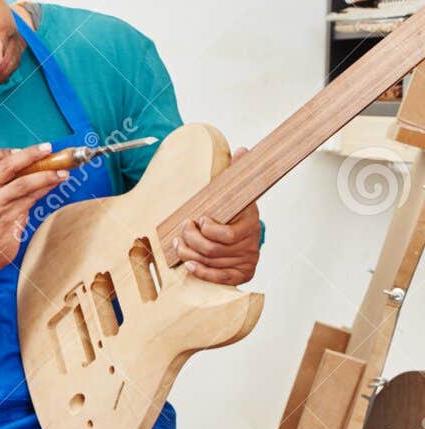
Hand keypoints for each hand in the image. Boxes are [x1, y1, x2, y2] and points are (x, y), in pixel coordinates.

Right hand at [0, 143, 67, 274]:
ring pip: (24, 182)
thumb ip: (4, 181)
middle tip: (48, 148)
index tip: (20, 151)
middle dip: (30, 154)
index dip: (3, 150)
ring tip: (63, 171)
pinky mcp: (9, 217)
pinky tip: (56, 183)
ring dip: (46, 174)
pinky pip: (32, 198)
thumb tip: (34, 163)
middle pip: (8, 165)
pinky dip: (46, 188)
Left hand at [170, 147, 260, 285]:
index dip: (207, 229)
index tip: (198, 218)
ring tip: (178, 244)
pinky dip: (201, 271)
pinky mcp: (241, 274)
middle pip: (212, 249)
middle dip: (191, 239)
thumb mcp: (236, 191)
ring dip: (189, 253)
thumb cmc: (234, 211)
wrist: (246, 233)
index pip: (226, 234)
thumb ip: (237, 172)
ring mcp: (246, 260)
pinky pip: (219, 278)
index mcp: (250, 223)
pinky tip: (188, 264)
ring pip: (210, 261)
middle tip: (182, 229)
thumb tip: (243, 150)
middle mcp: (250, 244)